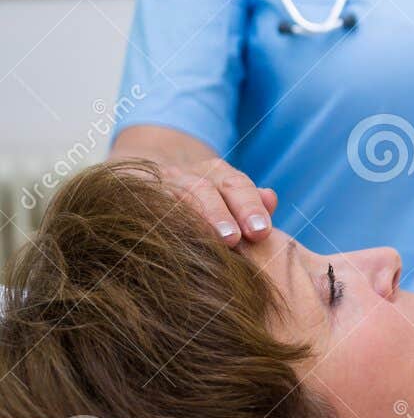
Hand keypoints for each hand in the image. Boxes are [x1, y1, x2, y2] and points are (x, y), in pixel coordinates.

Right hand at [157, 158, 277, 244]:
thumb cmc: (203, 200)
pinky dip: (163, 222)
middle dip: (221, 213)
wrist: (150, 180)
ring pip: (176, 196)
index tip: (261, 231)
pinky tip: (172, 243)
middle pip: (206, 188)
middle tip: (234, 238)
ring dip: (194, 218)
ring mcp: (161, 185)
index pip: (236, 185)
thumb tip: (271, 198)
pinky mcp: (140, 198)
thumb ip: (251, 201)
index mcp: (216, 173)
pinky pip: (151, 207)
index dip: (249, 206)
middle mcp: (188, 174)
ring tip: (210, 242)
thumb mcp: (229, 195)